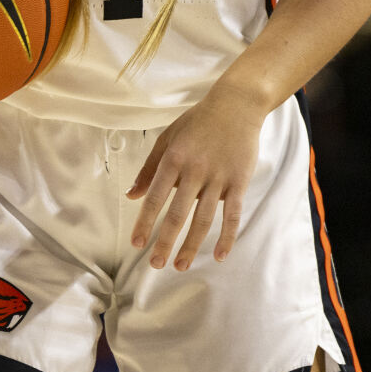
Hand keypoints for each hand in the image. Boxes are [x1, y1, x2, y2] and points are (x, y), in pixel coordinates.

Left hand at [126, 88, 267, 269]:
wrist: (235, 106)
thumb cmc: (197, 123)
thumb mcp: (167, 139)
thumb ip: (149, 169)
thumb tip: (131, 195)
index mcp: (173, 159)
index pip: (154, 197)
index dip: (145, 222)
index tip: (137, 243)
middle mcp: (194, 170)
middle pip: (178, 214)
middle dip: (165, 242)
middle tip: (155, 264)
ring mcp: (218, 177)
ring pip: (203, 219)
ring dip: (191, 245)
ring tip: (180, 265)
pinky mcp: (239, 181)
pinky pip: (232, 214)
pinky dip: (227, 237)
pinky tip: (220, 256)